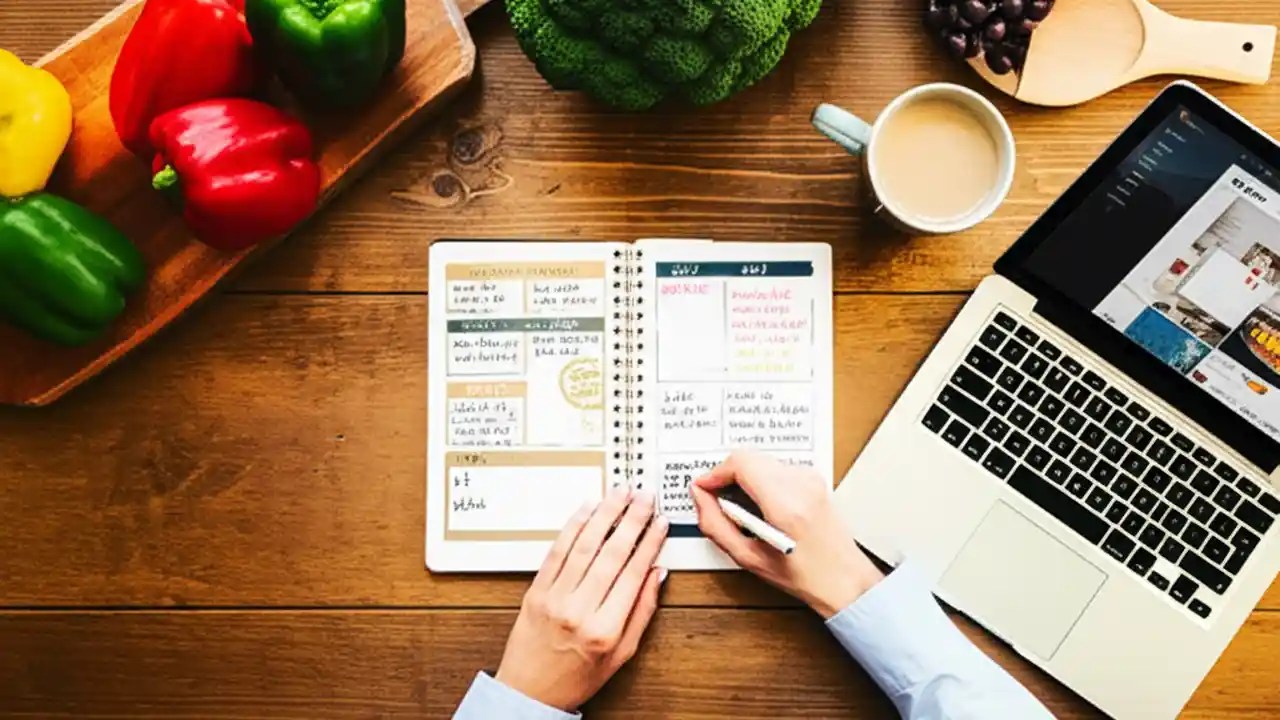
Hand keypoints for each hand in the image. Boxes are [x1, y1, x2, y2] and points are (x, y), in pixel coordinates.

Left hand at [495, 488, 668, 711]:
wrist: (529, 693)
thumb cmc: (576, 678)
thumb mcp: (621, 655)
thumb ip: (641, 612)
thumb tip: (656, 575)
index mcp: (604, 629)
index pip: (633, 573)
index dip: (649, 542)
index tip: (660, 523)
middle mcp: (578, 610)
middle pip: (611, 553)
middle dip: (631, 520)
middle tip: (644, 497)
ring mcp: (554, 598)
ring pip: (584, 546)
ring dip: (604, 514)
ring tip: (619, 494)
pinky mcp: (536, 591)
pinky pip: (556, 551)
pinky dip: (573, 527)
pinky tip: (587, 510)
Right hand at [691, 451, 883, 617]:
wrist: (845, 578)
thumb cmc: (805, 576)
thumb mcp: (749, 558)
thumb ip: (716, 525)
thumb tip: (701, 498)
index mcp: (785, 504)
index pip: (741, 463)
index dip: (715, 473)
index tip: (704, 488)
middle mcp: (800, 484)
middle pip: (749, 457)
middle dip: (727, 476)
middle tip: (718, 501)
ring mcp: (810, 478)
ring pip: (761, 460)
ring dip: (744, 478)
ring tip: (742, 509)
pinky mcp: (813, 479)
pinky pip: (775, 468)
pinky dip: (760, 481)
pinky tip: (761, 506)